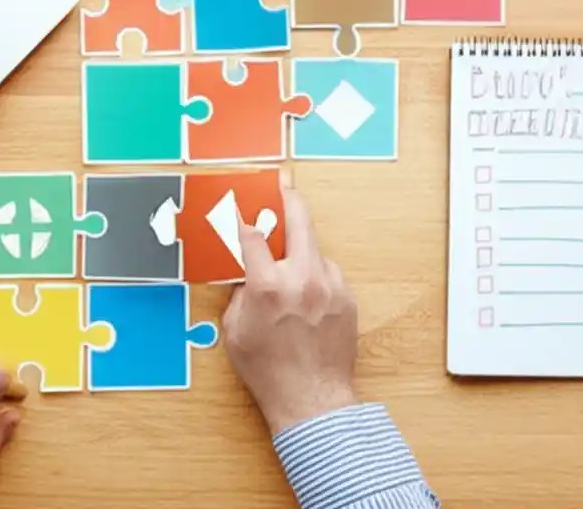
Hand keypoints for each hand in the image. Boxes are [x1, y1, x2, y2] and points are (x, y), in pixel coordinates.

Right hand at [223, 175, 358, 434]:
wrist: (311, 398)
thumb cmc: (268, 370)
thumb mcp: (235, 329)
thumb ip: (240, 292)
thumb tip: (246, 271)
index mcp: (267, 284)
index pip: (252, 233)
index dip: (242, 215)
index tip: (239, 205)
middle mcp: (301, 278)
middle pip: (298, 220)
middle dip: (288, 197)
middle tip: (283, 184)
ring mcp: (329, 286)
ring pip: (315, 250)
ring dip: (301, 251)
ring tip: (289, 268)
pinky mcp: (347, 298)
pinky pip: (329, 274)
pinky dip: (316, 277)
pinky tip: (306, 297)